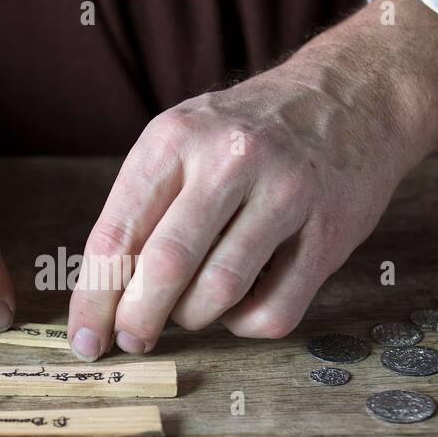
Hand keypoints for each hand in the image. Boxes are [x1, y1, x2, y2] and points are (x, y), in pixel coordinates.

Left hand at [67, 0, 437, 358]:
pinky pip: (275, 310)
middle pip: (166, 265)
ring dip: (194, 319)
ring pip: (220, 292)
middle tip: (132, 341)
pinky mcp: (328, 231)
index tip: (85, 340)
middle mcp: (230, 160)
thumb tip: (101, 298)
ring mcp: (285, 193)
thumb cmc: (248, 132)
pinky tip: (241, 307)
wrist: (352, 95)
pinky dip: (246, 325)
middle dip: (138, 319)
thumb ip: (143, 209)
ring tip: (191, 311)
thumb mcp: (183, 140)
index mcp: (175, 138)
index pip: (116, 234)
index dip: (93, 300)